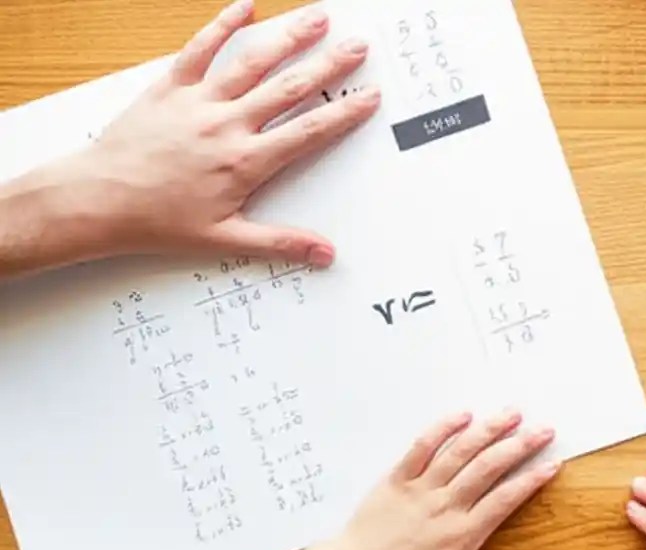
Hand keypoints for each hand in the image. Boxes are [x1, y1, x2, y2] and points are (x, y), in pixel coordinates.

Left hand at [51, 0, 379, 266]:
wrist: (99, 200)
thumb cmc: (157, 220)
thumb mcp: (225, 239)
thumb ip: (280, 242)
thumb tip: (324, 253)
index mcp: (246, 162)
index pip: (308, 132)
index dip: (344, 114)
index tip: (369, 96)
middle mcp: (227, 125)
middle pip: (289, 88)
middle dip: (329, 65)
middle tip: (358, 47)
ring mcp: (199, 102)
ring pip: (252, 62)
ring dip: (288, 37)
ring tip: (317, 19)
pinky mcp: (170, 88)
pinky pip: (199, 49)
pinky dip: (222, 25)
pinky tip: (245, 6)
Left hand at [313, 409, 560, 549]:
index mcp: (463, 533)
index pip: (506, 499)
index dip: (532, 480)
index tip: (553, 464)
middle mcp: (445, 505)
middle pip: (489, 467)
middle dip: (520, 445)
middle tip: (544, 429)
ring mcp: (421, 489)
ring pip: (460, 451)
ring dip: (489, 429)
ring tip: (511, 413)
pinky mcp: (397, 479)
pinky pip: (421, 447)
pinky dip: (442, 428)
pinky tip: (463, 414)